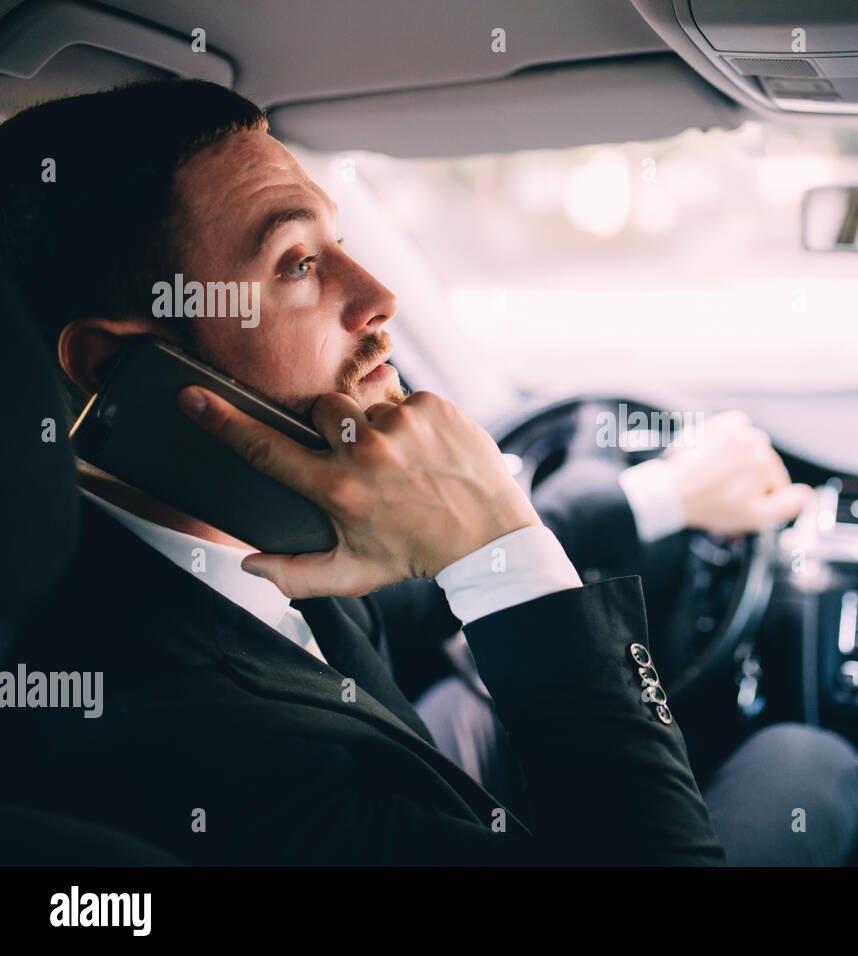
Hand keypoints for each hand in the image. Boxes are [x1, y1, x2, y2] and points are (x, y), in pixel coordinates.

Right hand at [178, 387, 540, 597]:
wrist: (487, 537)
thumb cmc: (415, 555)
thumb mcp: (353, 575)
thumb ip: (294, 576)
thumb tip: (249, 565)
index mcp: (337, 490)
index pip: (266, 449)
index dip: (223, 421)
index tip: (192, 396)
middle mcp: (367, 453)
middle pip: (320, 409)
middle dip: (331, 427)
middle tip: (358, 458)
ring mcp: (402, 426)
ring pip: (366, 403)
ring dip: (375, 426)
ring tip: (399, 460)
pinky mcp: (433, 406)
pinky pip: (405, 400)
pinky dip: (411, 422)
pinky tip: (426, 451)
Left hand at [660, 410, 810, 534]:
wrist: (673, 492)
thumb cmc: (712, 506)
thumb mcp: (754, 517)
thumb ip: (786, 506)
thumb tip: (807, 494)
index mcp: (764, 463)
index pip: (777, 482)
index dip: (762, 497)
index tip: (743, 503)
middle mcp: (753, 440)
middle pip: (765, 463)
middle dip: (752, 477)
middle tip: (729, 492)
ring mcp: (736, 430)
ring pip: (753, 446)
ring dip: (743, 459)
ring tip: (721, 476)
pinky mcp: (720, 423)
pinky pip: (739, 427)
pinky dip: (735, 438)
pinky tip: (721, 455)